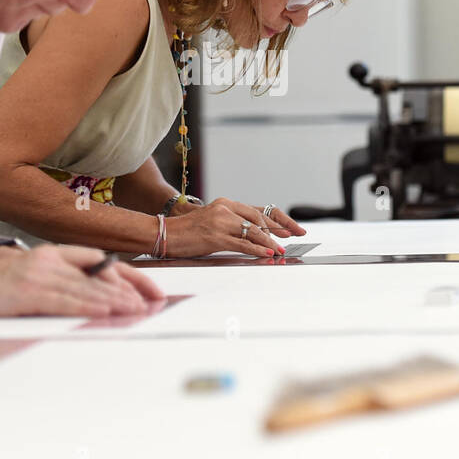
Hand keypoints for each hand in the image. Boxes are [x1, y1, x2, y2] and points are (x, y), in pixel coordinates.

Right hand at [0, 243, 162, 315]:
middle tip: (154, 301)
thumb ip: (55, 282)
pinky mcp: (27, 292)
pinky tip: (106, 311)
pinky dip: (88, 307)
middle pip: (97, 274)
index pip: (98, 261)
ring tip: (138, 309)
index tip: (147, 289)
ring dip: (115, 300)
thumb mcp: (26, 278)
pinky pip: (65, 301)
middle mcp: (47, 259)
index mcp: (50, 253)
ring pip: (86, 288)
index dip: (125, 274)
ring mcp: (37, 274)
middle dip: (129, 289)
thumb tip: (88, 299)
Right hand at [174, 197, 304, 239]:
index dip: (276, 220)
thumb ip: (231, 225)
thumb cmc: (187, 232)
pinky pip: (242, 244)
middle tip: (293, 236)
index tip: (290, 227)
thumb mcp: (212, 222)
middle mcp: (224, 209)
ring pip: (253, 231)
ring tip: (281, 250)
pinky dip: (257, 250)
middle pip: (259, 219)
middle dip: (279, 229)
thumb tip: (253, 235)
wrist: (164, 234)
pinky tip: (266, 254)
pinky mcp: (215, 237)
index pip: (257, 211)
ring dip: (270, 242)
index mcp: (225, 204)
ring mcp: (220, 222)